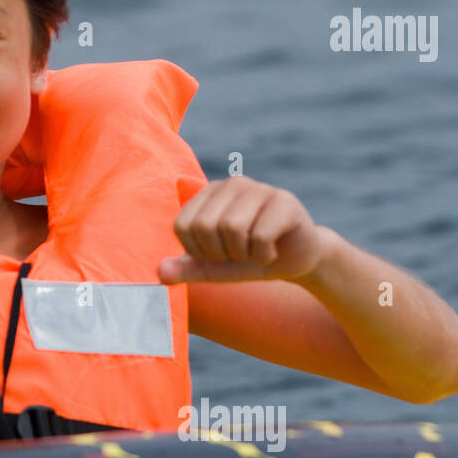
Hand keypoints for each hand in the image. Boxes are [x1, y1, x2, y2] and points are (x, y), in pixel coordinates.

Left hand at [158, 176, 330, 283]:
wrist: (296, 260)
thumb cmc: (249, 259)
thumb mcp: (213, 268)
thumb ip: (186, 269)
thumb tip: (160, 273)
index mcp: (208, 194)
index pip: (182, 226)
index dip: (197, 251)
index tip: (217, 253)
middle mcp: (232, 184)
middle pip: (205, 226)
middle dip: (220, 253)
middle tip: (239, 253)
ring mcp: (259, 188)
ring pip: (232, 228)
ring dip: (243, 253)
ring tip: (254, 250)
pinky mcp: (284, 200)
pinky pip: (260, 236)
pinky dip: (263, 255)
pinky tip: (272, 250)